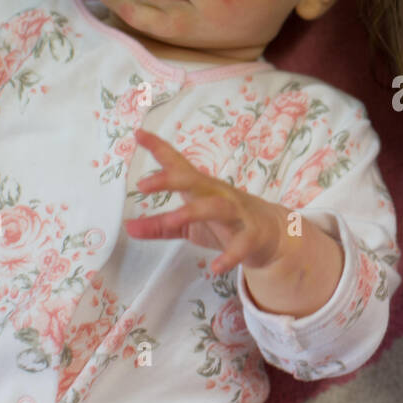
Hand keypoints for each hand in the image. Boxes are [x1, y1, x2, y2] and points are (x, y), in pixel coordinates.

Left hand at [123, 127, 287, 273]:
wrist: (274, 233)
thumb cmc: (227, 223)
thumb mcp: (189, 225)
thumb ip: (159, 226)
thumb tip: (128, 227)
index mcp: (203, 188)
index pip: (179, 166)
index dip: (159, 149)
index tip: (138, 135)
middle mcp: (219, 195)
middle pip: (194, 180)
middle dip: (170, 179)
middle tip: (143, 184)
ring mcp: (237, 214)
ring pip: (217, 207)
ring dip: (193, 212)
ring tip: (170, 220)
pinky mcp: (252, 235)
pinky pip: (240, 244)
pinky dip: (229, 255)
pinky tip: (215, 268)